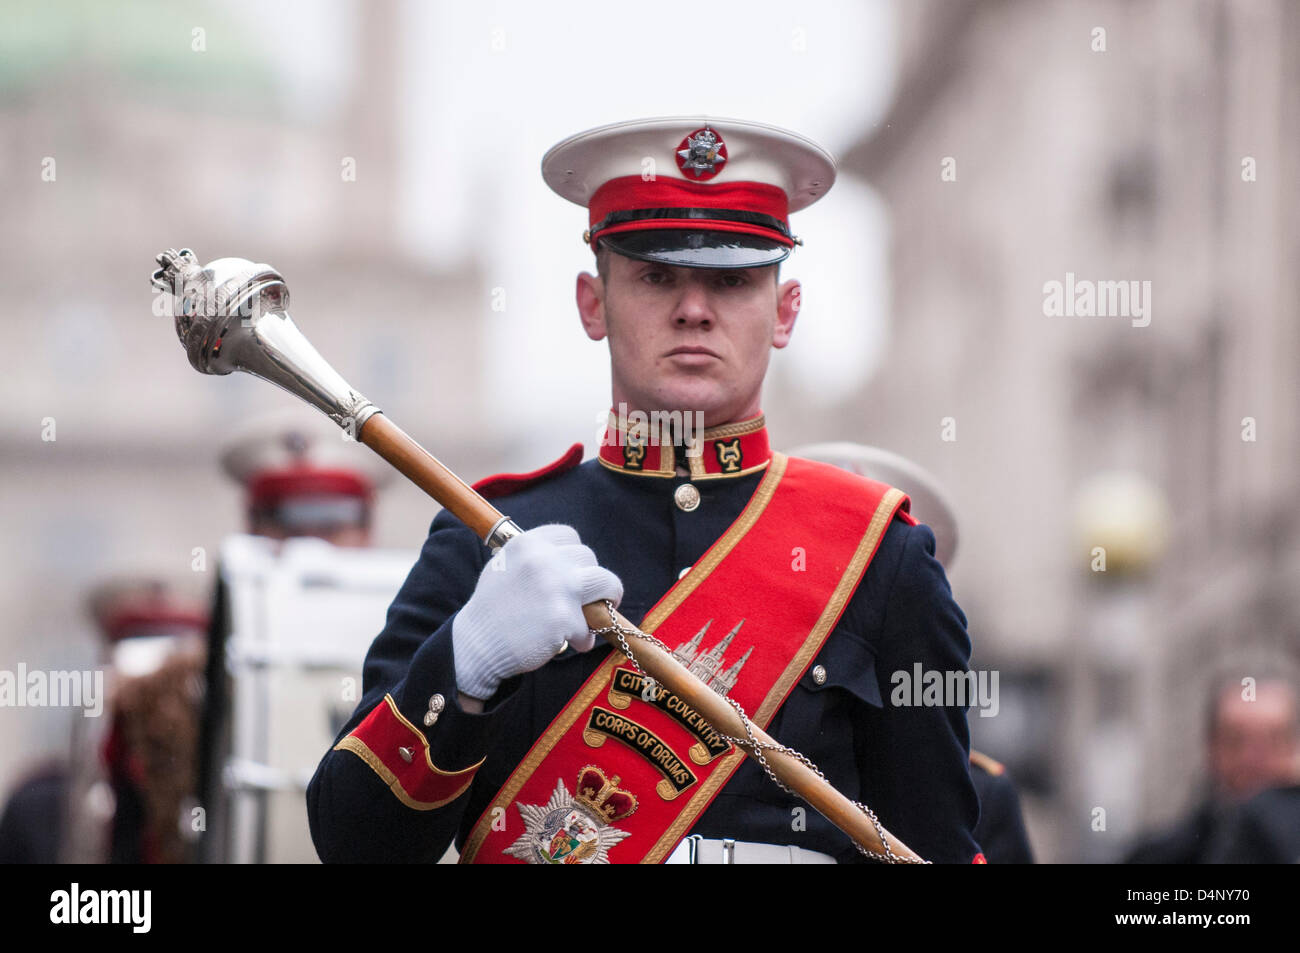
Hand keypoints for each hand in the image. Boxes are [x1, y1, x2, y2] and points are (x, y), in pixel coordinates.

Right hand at [451, 524, 621, 700]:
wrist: (475, 645)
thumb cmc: (492, 609)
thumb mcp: (505, 567)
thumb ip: (535, 558)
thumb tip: (572, 560)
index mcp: (527, 543)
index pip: (568, 536)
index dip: (574, 555)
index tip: (574, 570)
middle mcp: (543, 559)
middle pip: (589, 557)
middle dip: (590, 579)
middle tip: (585, 598)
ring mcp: (557, 587)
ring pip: (606, 582)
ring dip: (607, 599)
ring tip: (599, 614)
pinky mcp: (564, 617)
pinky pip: (590, 626)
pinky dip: (584, 638)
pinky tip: (571, 643)